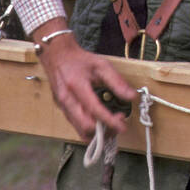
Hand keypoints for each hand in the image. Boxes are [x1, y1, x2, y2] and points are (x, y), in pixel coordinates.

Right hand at [34, 20, 137, 139]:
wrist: (57, 56)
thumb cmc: (79, 60)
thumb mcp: (101, 65)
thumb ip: (117, 82)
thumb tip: (132, 96)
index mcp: (76, 86)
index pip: (94, 110)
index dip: (110, 121)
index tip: (122, 126)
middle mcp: (67, 100)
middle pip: (86, 127)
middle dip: (105, 131)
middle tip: (118, 123)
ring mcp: (62, 107)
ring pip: (80, 131)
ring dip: (97, 133)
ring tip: (111, 124)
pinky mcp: (62, 110)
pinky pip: (76, 126)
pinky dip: (90, 129)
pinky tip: (100, 122)